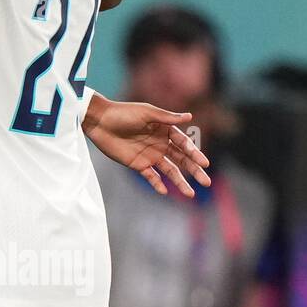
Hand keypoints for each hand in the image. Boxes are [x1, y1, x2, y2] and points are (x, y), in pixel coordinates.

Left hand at [82, 96, 209, 197]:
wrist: (99, 121)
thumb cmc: (123, 112)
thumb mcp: (146, 113)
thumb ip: (166, 118)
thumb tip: (190, 117)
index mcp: (165, 130)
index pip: (183, 143)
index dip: (194, 153)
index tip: (203, 162)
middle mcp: (160, 143)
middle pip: (181, 159)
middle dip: (194, 170)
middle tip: (206, 182)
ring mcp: (150, 155)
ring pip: (169, 171)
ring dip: (180, 181)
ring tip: (190, 194)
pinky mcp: (137, 164)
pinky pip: (150, 176)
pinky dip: (157, 184)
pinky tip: (165, 191)